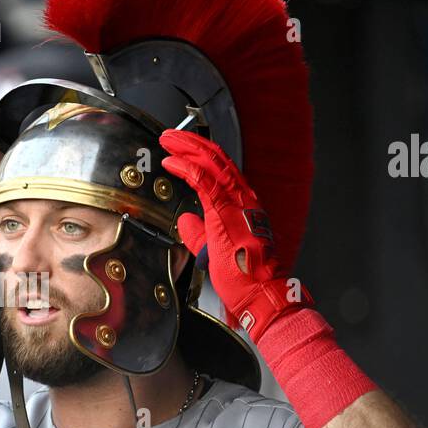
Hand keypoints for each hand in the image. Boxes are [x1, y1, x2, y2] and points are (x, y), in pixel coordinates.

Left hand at [159, 129, 311, 339]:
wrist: (260, 291)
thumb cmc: (244, 275)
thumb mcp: (214, 248)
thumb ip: (199, 232)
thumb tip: (184, 220)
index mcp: (244, 204)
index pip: (222, 170)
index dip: (200, 155)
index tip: (180, 150)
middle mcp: (244, 198)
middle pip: (217, 159)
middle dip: (191, 143)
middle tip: (170, 136)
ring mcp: (238, 202)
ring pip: (212, 163)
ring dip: (186, 149)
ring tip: (168, 140)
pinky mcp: (226, 211)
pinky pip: (205, 181)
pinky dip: (186, 168)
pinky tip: (171, 163)